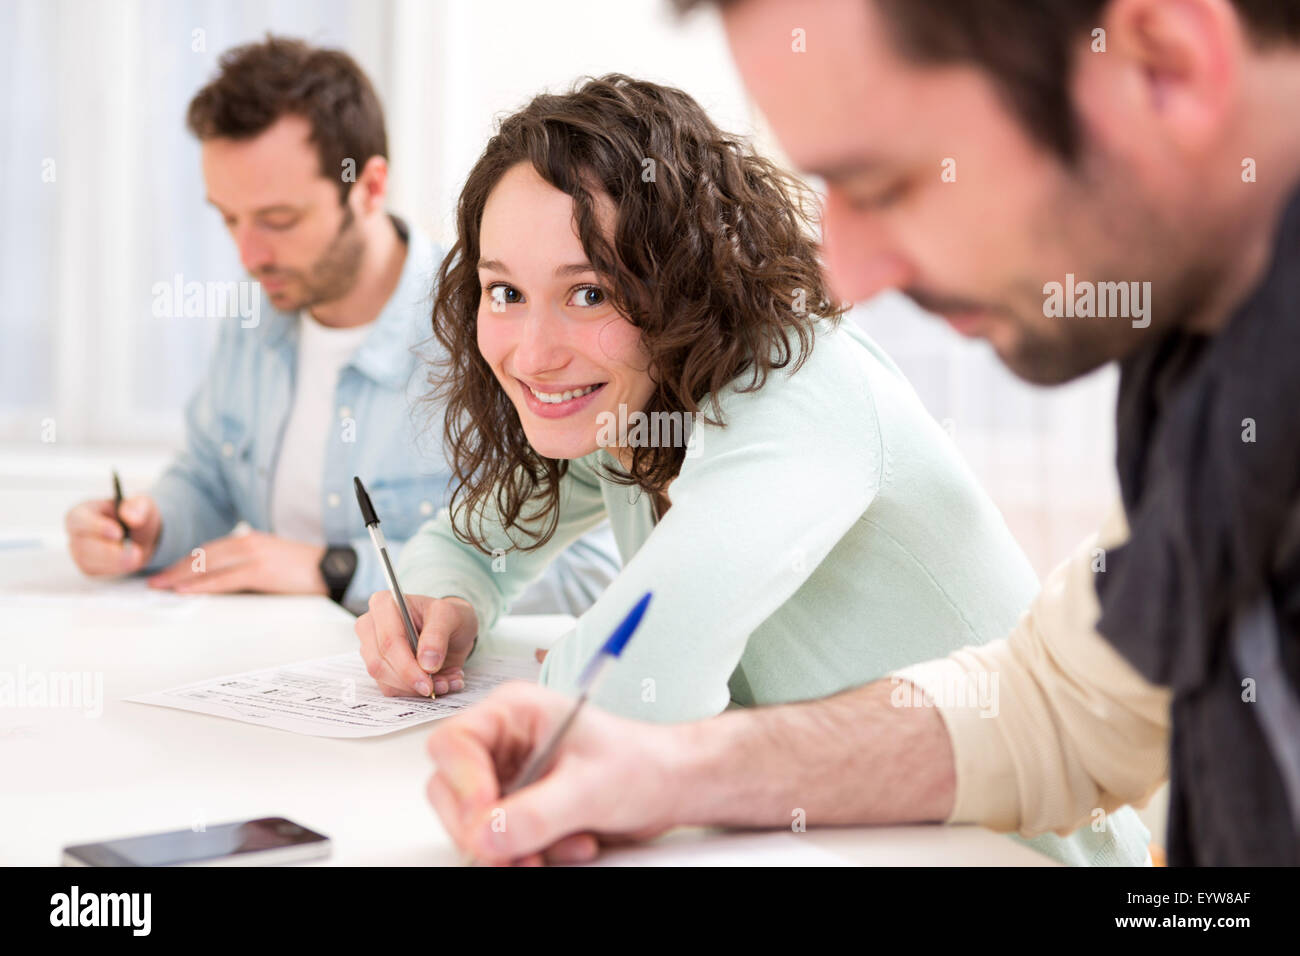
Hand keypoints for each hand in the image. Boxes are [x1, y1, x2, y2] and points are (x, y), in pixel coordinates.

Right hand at [66, 495, 161, 575]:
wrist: (142, 536)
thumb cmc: (136, 516)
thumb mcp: (143, 505)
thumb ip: (138, 507)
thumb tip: (132, 517)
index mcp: (83, 512)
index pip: (78, 519)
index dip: (96, 527)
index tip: (118, 533)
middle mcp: (76, 533)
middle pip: (83, 545)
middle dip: (110, 551)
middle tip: (135, 553)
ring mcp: (79, 551)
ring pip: (88, 561)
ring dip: (115, 562)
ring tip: (137, 557)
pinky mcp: (88, 567)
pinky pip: (96, 572)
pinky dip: (115, 569)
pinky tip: (129, 562)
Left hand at [146, 530, 326, 594]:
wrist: (331, 567)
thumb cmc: (304, 567)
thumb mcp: (271, 560)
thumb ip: (246, 565)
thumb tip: (222, 581)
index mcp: (250, 539)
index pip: (209, 549)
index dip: (185, 561)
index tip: (168, 572)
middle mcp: (249, 543)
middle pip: (203, 555)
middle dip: (176, 568)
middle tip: (155, 581)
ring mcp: (254, 556)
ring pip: (209, 565)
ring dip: (182, 576)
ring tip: (163, 586)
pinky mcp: (261, 571)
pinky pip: (225, 579)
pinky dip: (203, 585)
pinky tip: (188, 590)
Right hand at [354, 592, 477, 697]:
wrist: (452, 628)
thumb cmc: (447, 616)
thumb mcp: (449, 615)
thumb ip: (437, 635)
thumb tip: (426, 664)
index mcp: (384, 604)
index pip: (388, 641)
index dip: (407, 666)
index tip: (428, 682)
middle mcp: (370, 626)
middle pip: (380, 664)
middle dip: (411, 681)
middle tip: (438, 686)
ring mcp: (371, 649)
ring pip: (384, 680)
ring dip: (416, 689)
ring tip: (445, 681)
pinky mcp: (379, 668)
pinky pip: (391, 689)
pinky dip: (416, 693)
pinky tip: (439, 683)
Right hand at [425, 682, 679, 865]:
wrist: (667, 787)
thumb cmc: (639, 764)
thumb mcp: (590, 787)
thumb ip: (537, 812)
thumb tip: (486, 833)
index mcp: (515, 713)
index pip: (454, 743)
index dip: (463, 783)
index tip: (487, 817)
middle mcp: (503, 743)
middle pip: (450, 790)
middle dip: (484, 828)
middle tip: (518, 853)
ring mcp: (507, 777)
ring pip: (472, 823)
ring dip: (509, 848)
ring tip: (560, 849)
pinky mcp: (516, 808)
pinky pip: (497, 842)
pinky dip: (525, 855)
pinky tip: (567, 847)